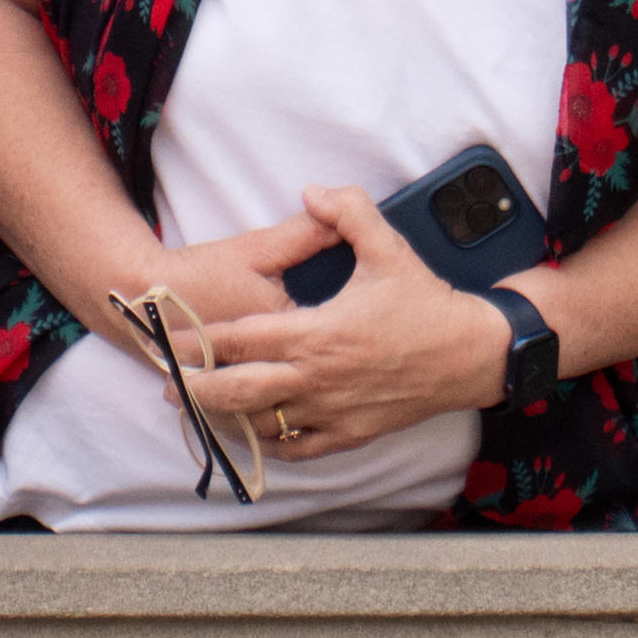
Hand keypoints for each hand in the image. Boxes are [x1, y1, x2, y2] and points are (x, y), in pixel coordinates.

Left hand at [178, 187, 513, 462]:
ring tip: (199, 410)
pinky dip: (270, 442)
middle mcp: (316, 379)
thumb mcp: (388, 247)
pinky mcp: (349, 435)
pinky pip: (297, 447)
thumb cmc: (426, 303)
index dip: (199, 341)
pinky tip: (256, 432)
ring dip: (225, 419)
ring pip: (262, 425)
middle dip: (196, 390)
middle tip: (168, 383)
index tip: (170, 339)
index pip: (240, 341)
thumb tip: (311, 190)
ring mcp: (331, 412)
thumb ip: (347, 211)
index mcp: (316, 333)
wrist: (469, 355)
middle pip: (236, 392)